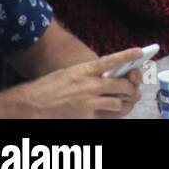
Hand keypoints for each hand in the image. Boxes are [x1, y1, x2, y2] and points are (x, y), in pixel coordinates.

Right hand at [1, 48, 142, 118]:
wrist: (30, 106)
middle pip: (123, 85)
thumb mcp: (69, 73)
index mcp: (85, 70)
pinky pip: (105, 116)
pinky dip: (106, 115)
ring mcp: (90, 101)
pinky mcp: (87, 116)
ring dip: (121, 103)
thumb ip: (89, 74)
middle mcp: (91, 84)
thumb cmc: (48, 88)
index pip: (112, 60)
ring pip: (118, 103)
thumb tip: (107, 77)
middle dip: (131, 89)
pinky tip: (103, 112)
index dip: (127, 56)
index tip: (139, 52)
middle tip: (134, 90)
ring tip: (121, 102)